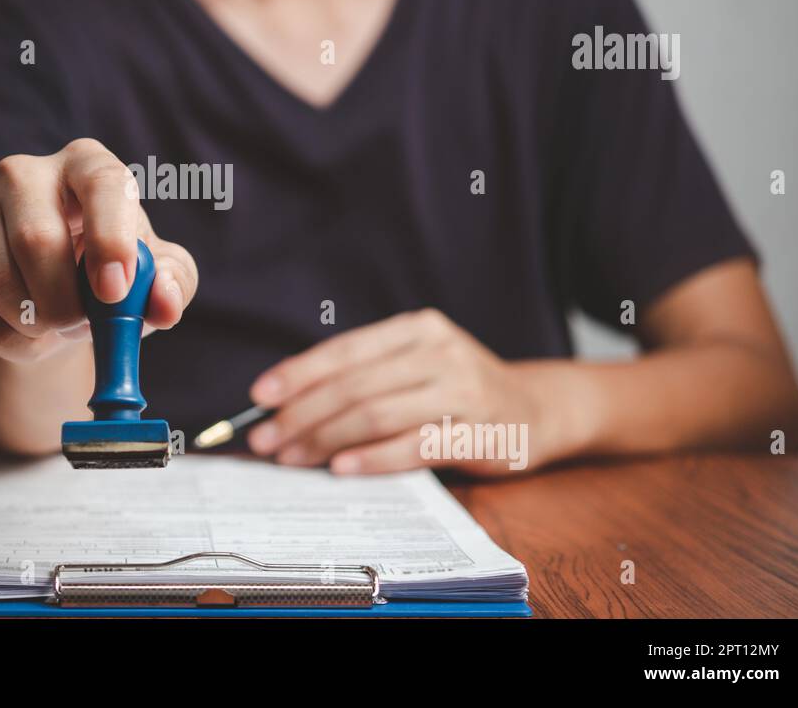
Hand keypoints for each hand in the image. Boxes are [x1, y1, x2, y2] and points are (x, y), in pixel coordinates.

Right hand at [0, 138, 198, 360]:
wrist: (49, 290)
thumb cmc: (110, 268)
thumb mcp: (153, 272)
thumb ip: (173, 283)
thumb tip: (164, 303)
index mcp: (86, 164)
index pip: (100, 182)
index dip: (108, 237)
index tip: (114, 290)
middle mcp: (25, 174)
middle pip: (35, 239)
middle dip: (64, 302)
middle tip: (81, 324)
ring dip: (34, 325)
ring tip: (56, 325)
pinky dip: (5, 340)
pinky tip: (25, 331)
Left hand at [246, 309, 563, 475]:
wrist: (538, 410)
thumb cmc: (459, 389)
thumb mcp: (416, 364)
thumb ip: (365, 376)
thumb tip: (288, 403)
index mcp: (416, 329)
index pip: (345, 349)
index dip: (298, 373)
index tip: (260, 395)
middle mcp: (439, 352)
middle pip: (354, 385)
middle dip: (301, 414)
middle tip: (266, 438)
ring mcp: (462, 391)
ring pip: (376, 414)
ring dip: (326, 439)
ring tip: (293, 456)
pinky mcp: (478, 433)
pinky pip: (413, 446)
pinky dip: (372, 458)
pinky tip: (342, 467)